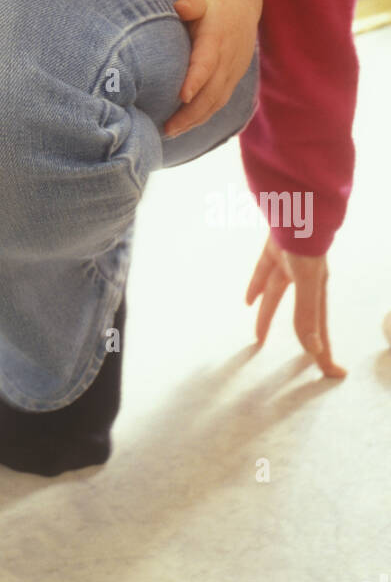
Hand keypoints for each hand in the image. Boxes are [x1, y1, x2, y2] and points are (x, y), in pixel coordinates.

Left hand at [162, 0, 258, 136]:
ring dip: (195, 120)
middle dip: (190, 113)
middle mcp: (227, 60)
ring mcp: (232, 72)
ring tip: (171, 132)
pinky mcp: (232, 79)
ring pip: (216, 102)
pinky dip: (203, 116)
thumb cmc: (213, 2)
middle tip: (166, 128)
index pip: (206, 63)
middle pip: (211, 92)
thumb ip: (191, 3)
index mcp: (217, 40)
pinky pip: (219, 102)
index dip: (196, 81)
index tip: (181, 97)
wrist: (242, 6)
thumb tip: (179, 6)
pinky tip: (185, 126)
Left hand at [246, 235, 345, 377]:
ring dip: (268, 317)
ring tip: (258, 339)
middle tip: (303, 366)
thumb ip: (308, 314)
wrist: (296, 206)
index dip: (325, 354)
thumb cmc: (306, 245)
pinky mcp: (275, 251)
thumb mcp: (308, 283)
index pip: (320, 330)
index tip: (333, 375)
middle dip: (304, 340)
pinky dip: (256, 288)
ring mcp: (290, 265)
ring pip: (276, 297)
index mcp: (318, 291)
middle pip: (303, 318)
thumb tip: (313, 348)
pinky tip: (247, 302)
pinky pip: (263, 275)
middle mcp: (306, 281)